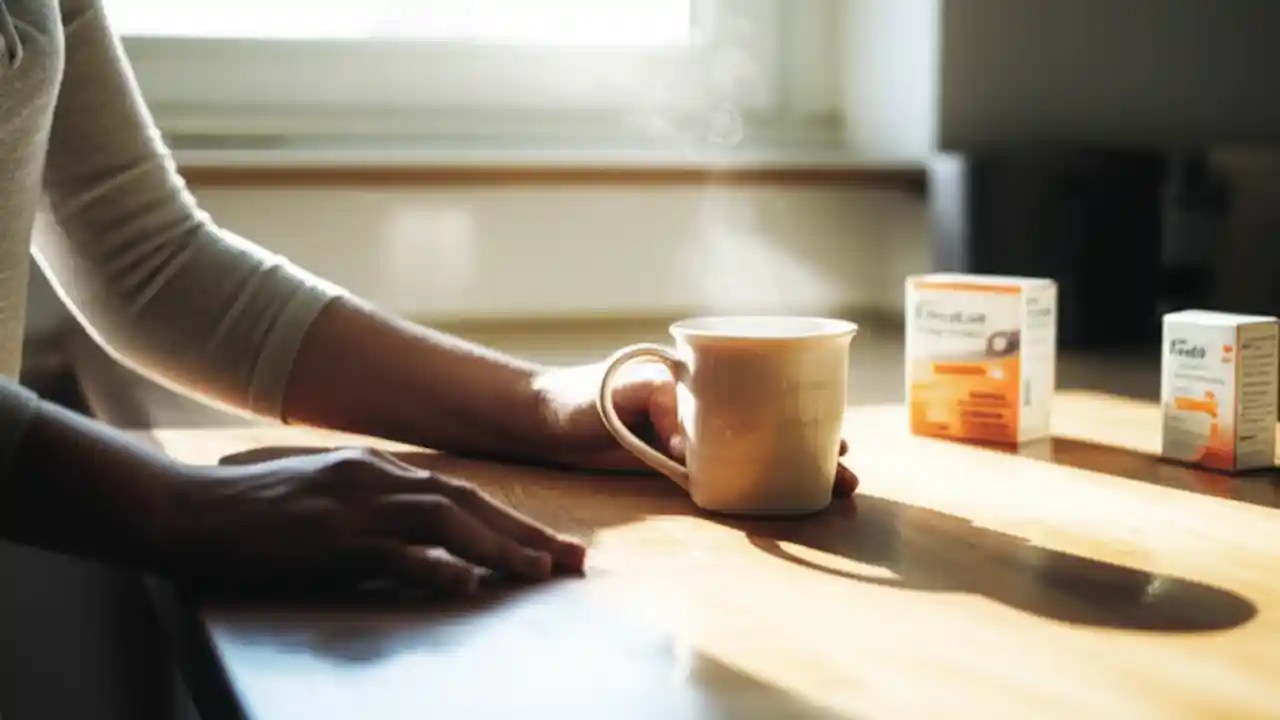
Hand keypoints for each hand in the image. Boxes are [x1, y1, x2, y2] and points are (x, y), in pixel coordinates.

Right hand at [159, 448, 585, 595]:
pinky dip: (435, 565)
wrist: (186, 509)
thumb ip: (376, 514)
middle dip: (526, 532)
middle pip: (469, 502)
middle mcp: (376, 477)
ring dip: (499, 547)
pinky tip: (467, 582)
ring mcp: (354, 504)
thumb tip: (429, 548)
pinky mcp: (330, 536)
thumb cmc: (253, 511)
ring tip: (540, 572)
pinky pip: (395, 551)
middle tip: (572, 561)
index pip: (461, 493)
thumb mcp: (326, 500)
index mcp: (377, 469)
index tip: (550, 544)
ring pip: (447, 522)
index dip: (510, 519)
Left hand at [533, 362, 858, 494]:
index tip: (835, 431)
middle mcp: (709, 405)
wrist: (544, 420)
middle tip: (849, 471)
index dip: (805, 408)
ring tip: (835, 491)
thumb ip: (658, 405)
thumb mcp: (623, 388)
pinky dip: (758, 490)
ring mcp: (698, 439)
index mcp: (703, 377)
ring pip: (760, 454)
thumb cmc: (582, 392)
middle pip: (775, 423)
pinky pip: (728, 478)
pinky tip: (785, 502)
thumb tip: (690, 443)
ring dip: (796, 471)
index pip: (767, 387)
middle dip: (816, 445)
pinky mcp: (681, 469)